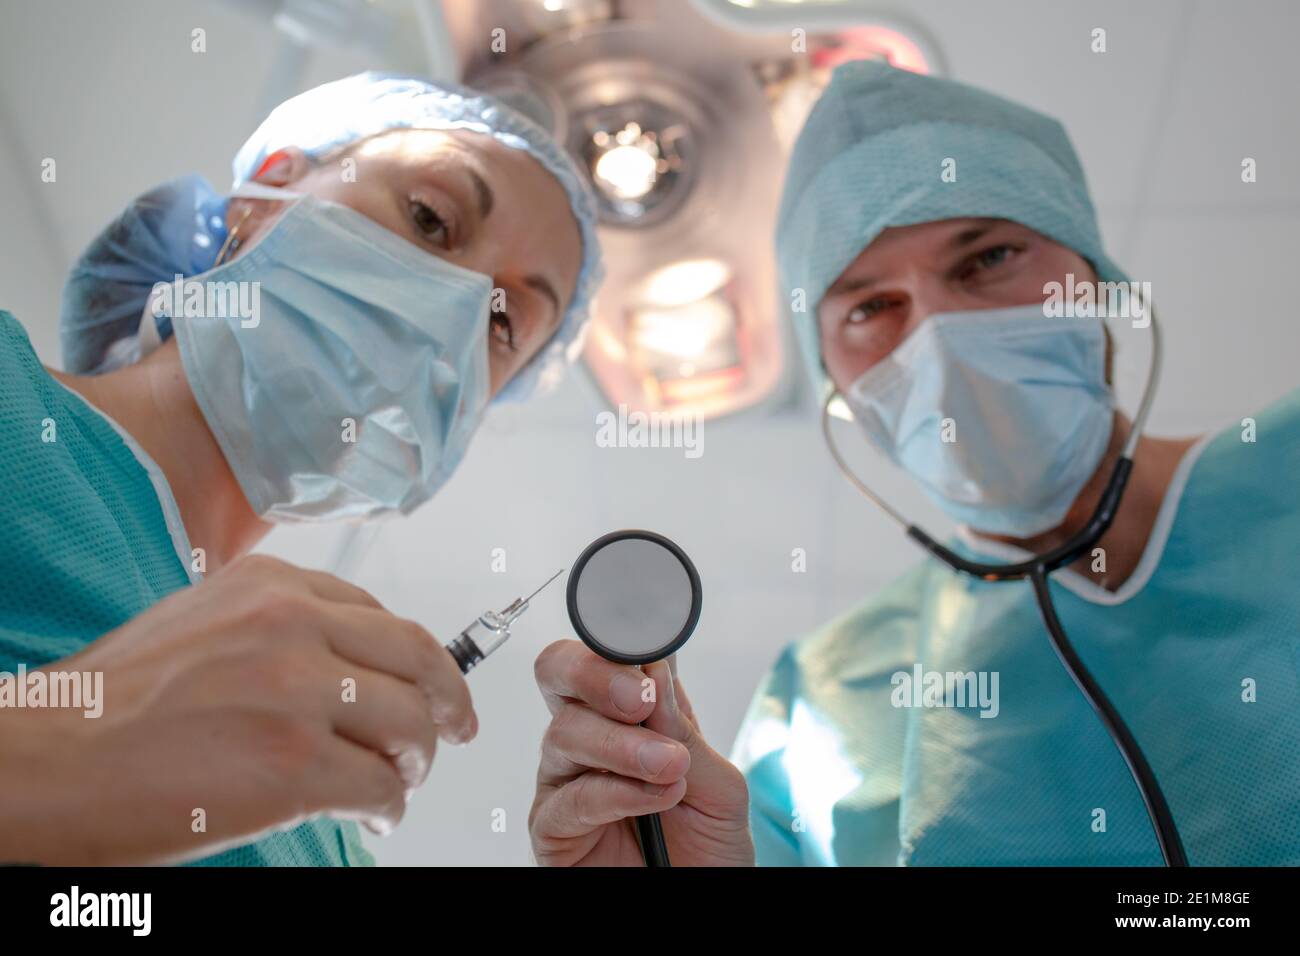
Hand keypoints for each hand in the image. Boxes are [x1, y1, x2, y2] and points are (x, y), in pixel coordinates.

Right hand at [0, 554, 474, 864]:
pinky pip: (381, 785)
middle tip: (456, 730)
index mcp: (271, 586)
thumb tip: (344, 667)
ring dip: (414, 762)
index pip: (380, 615)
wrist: (49, 759)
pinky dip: (387, 806)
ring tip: (397, 785)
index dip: (418, 657)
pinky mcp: (296, 764)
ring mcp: (299, 692)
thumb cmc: (109, 703)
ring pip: (410, 724)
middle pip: (416, 659)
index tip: (434, 681)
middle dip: (448, 700)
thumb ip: (277, 629)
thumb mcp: (201, 624)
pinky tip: (371, 816)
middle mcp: (293, 624)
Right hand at [529, 640, 752, 865]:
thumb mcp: (720, 786)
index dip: (619, 644)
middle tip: (640, 699)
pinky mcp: (553, 829)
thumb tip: (657, 673)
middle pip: (558, 672)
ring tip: (669, 768)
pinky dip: (615, 794)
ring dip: (622, 745)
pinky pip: (568, 799)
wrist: (708, 898)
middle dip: (595, 674)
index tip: (651, 660)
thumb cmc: (710, 845)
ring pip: (564, 732)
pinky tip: (653, 800)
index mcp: (630, 713)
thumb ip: (685, 733)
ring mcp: (566, 779)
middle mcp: (590, 736)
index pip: (606, 655)